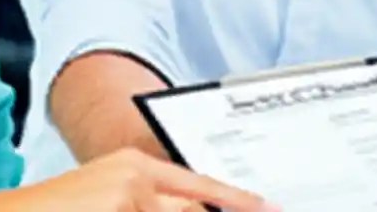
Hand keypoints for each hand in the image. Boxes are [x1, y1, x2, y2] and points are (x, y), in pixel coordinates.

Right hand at [24, 148, 278, 211]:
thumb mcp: (108, 198)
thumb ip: (146, 202)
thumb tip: (193, 206)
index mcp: (134, 168)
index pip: (200, 185)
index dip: (237, 200)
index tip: (268, 207)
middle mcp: (134, 179)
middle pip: (195, 207)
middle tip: (253, 210)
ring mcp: (125, 200)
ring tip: (155, 206)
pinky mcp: (117, 211)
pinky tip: (115, 211)